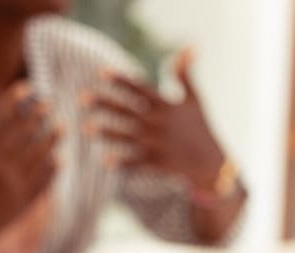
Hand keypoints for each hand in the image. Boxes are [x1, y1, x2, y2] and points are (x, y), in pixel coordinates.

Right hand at [0, 82, 59, 252]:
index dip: (12, 103)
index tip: (25, 88)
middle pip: (21, 139)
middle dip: (36, 118)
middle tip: (49, 103)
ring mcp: (12, 192)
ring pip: (36, 162)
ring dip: (50, 143)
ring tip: (62, 128)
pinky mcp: (20, 208)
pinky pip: (40, 188)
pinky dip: (50, 174)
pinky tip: (59, 161)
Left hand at [80, 48, 224, 189]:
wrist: (212, 162)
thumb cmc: (201, 128)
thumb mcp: (195, 99)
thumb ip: (185, 74)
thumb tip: (189, 47)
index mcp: (165, 105)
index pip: (139, 89)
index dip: (121, 80)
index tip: (102, 73)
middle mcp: (159, 123)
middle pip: (126, 110)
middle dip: (104, 103)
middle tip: (81, 98)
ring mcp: (158, 143)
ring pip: (126, 136)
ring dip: (106, 132)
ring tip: (86, 128)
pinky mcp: (159, 163)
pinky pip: (136, 162)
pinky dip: (121, 162)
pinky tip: (105, 161)